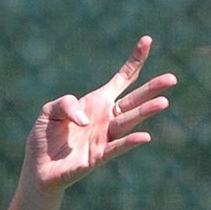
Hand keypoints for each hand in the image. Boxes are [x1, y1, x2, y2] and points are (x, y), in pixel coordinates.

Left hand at [27, 35, 176, 193]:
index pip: (123, 79)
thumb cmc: (45, 138)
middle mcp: (107, 119)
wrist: (38, 168)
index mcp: (98, 102)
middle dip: (152, 89)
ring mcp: (105, 137)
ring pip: (129, 122)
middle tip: (171, 79)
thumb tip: (87, 119)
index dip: (135, 61)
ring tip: (163, 102)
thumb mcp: (49, 111)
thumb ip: (65, 104)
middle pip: (134, 100)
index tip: (147, 40)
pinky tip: (144, 137)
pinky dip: (130, 142)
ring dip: (145, 112)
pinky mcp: (98, 156)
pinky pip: (117, 147)